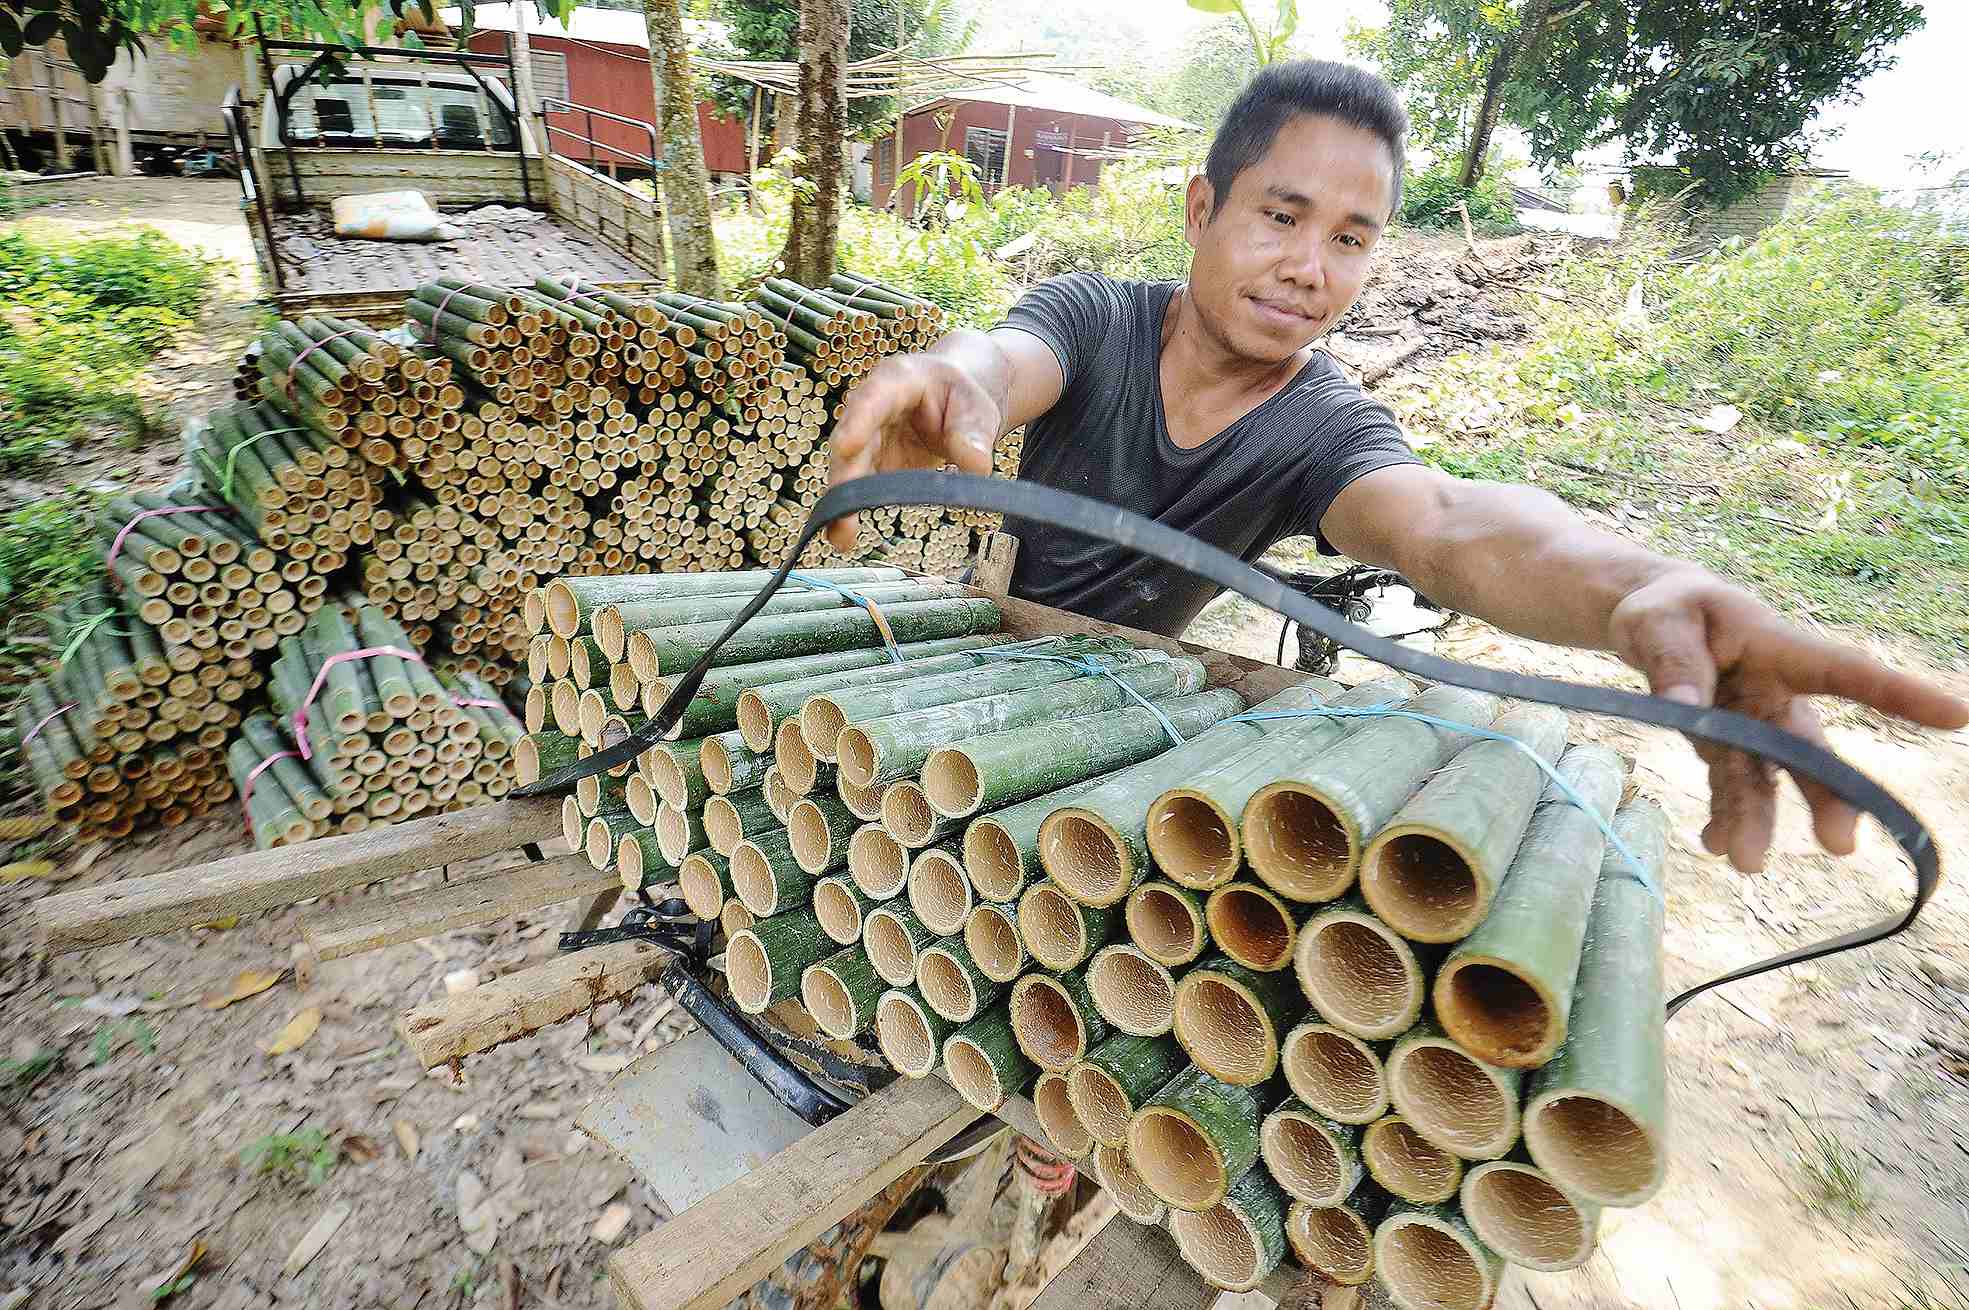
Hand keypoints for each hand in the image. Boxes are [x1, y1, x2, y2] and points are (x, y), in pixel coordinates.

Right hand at [825, 354, 999, 550]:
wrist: (952, 402)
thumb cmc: (961, 398)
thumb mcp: (976, 409)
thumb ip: (974, 434)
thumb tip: (976, 465)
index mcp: (898, 380)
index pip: (874, 398)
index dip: (857, 422)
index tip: (846, 446)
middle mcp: (871, 407)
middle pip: (852, 440)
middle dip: (845, 476)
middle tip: (841, 509)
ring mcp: (866, 436)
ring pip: (847, 468)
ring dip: (842, 502)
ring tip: (840, 536)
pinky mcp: (869, 463)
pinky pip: (855, 487)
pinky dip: (848, 511)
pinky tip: (842, 536)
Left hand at [1608, 569, 1967, 870]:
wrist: (1655, 625)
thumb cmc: (1666, 610)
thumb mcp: (1656, 620)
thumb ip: (1672, 660)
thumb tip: (1685, 704)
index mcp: (1774, 647)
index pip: (1842, 669)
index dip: (1897, 693)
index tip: (1958, 715)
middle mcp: (1773, 694)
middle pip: (1808, 746)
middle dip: (1827, 794)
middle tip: (1840, 842)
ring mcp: (1750, 726)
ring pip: (1765, 777)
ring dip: (1758, 819)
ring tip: (1743, 861)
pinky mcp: (1723, 748)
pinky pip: (1727, 786)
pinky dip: (1720, 815)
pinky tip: (1711, 843)